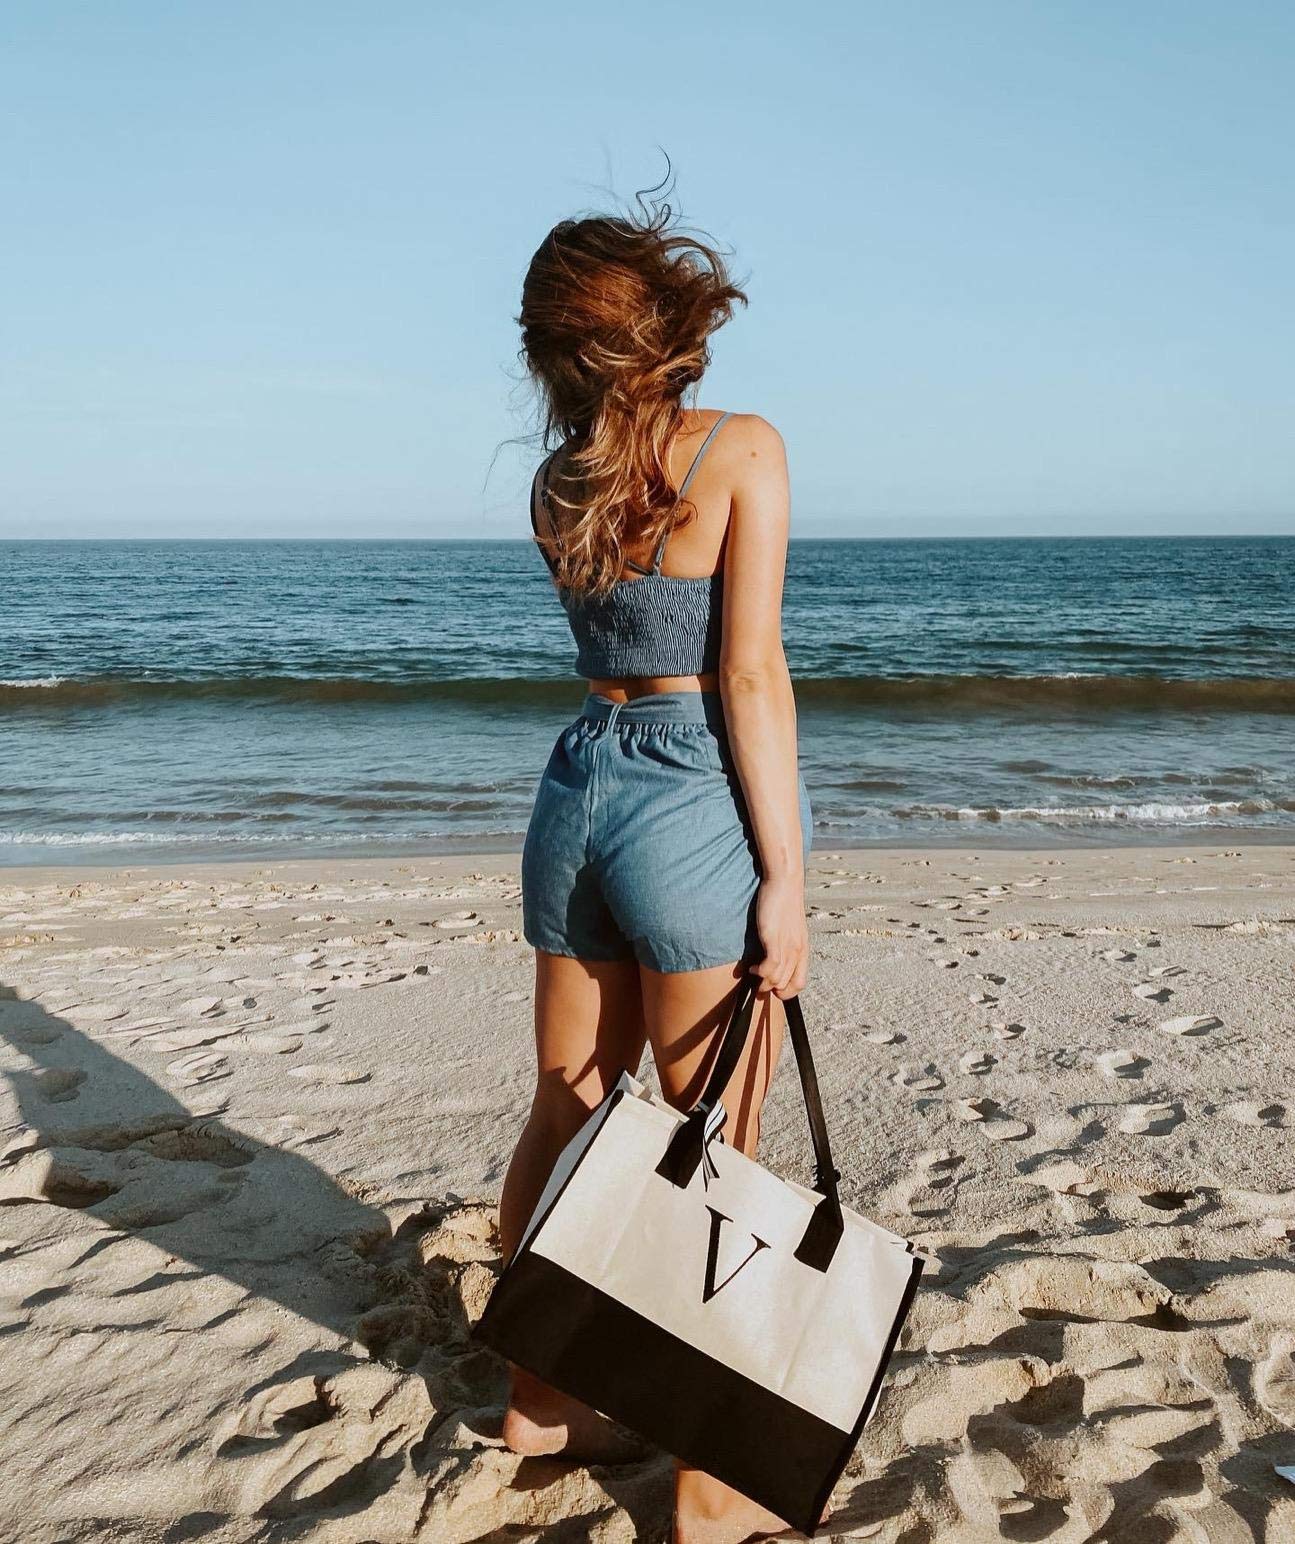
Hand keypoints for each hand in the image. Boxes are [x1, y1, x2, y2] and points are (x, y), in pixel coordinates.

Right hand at [752, 874, 808, 998]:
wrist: (784, 882)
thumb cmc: (784, 903)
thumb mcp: (789, 929)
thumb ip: (785, 945)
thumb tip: (773, 959)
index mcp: (802, 949)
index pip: (800, 983)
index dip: (786, 992)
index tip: (772, 990)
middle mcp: (797, 951)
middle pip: (786, 985)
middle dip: (770, 989)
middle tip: (757, 984)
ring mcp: (787, 947)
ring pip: (776, 980)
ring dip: (761, 982)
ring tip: (752, 972)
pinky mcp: (774, 940)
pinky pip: (769, 968)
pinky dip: (758, 973)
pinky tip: (751, 967)